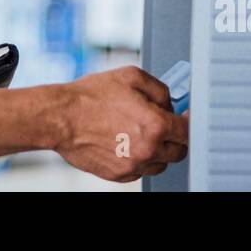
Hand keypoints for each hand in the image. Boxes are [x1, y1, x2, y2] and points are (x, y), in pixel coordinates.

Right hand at [53, 66, 188, 181]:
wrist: (62, 118)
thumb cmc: (91, 96)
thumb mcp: (130, 76)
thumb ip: (159, 89)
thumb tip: (170, 103)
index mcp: (154, 125)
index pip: (187, 131)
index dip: (188, 121)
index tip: (185, 117)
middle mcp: (147, 149)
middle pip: (178, 151)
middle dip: (175, 137)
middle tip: (164, 124)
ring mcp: (133, 165)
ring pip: (160, 163)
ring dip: (158, 150)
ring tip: (140, 132)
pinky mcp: (119, 175)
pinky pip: (140, 170)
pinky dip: (139, 158)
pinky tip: (126, 141)